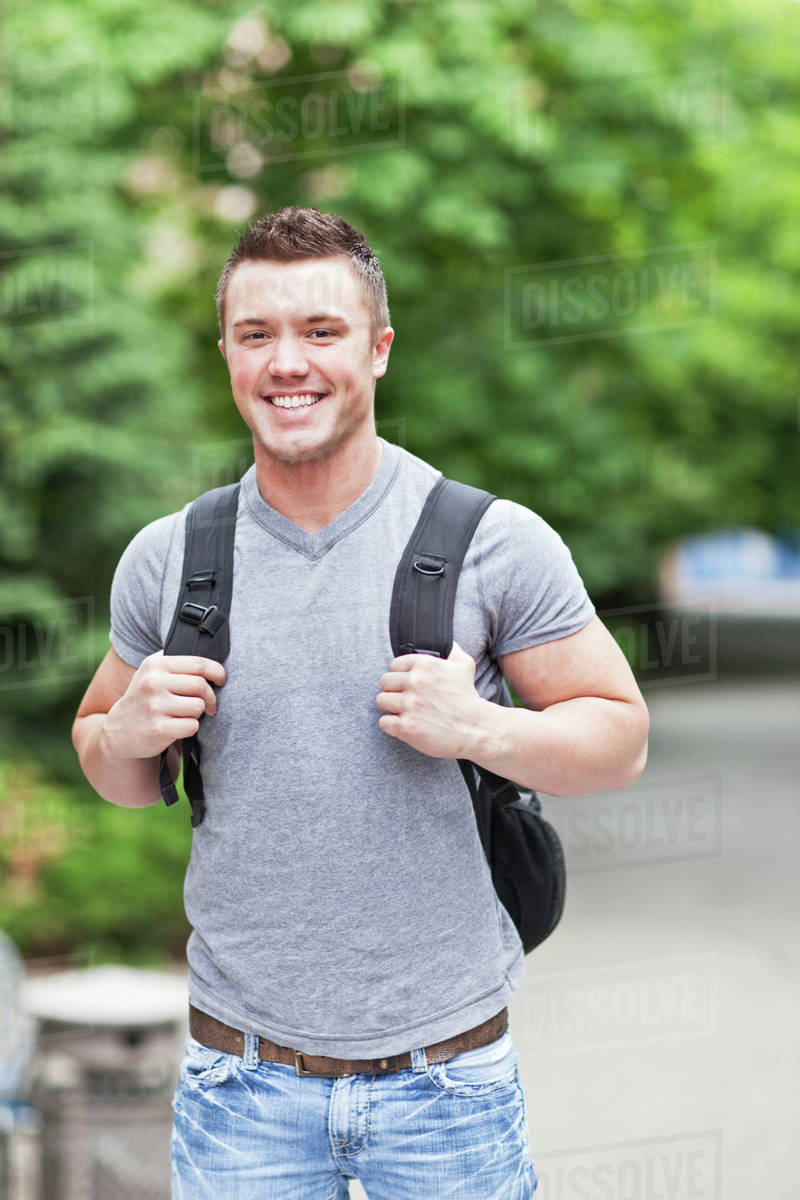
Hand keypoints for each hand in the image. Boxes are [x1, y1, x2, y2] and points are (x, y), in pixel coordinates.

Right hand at [101, 651, 225, 760]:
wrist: (117, 730)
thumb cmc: (144, 698)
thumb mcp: (151, 673)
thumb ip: (176, 664)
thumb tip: (213, 661)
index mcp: (155, 664)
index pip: (198, 663)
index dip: (218, 672)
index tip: (222, 680)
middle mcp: (153, 682)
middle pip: (201, 685)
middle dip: (211, 697)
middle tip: (210, 705)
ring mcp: (154, 706)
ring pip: (198, 706)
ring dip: (198, 713)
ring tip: (186, 714)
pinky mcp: (157, 729)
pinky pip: (192, 726)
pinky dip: (190, 728)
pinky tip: (179, 726)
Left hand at [375, 641, 487, 758]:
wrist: (475, 729)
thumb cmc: (467, 698)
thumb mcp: (464, 666)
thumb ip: (452, 649)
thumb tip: (447, 641)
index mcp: (424, 664)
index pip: (394, 665)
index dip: (401, 676)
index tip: (410, 685)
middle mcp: (415, 682)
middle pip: (384, 682)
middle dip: (394, 691)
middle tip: (407, 699)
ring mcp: (409, 705)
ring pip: (381, 700)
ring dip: (392, 708)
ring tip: (407, 712)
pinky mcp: (406, 726)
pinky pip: (384, 722)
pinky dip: (392, 725)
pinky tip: (406, 725)